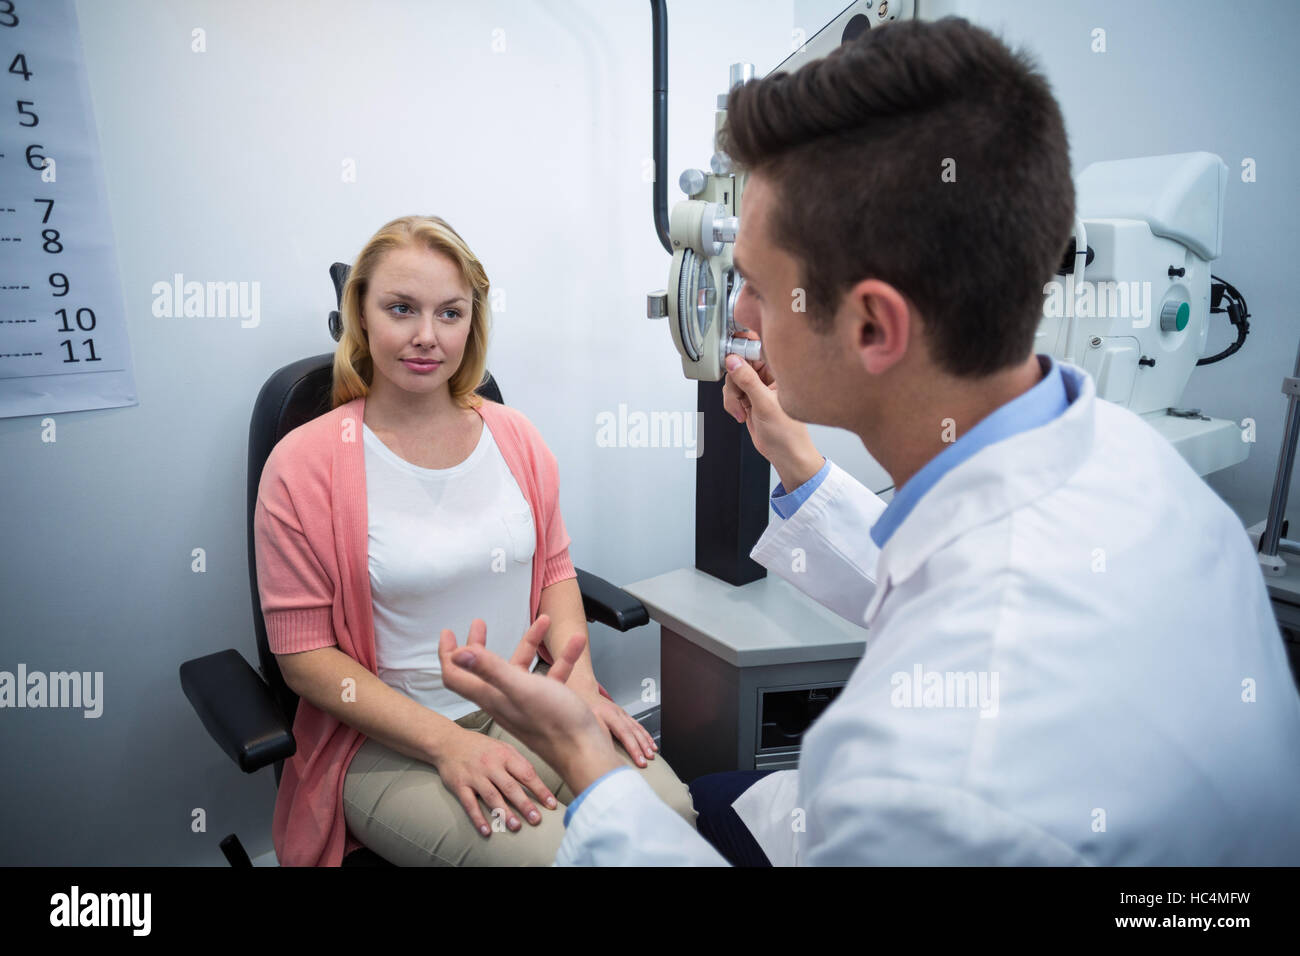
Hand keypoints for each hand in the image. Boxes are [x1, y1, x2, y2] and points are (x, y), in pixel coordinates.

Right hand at [431, 726, 556, 836]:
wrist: (449, 742)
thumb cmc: (481, 747)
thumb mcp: (502, 747)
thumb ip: (518, 762)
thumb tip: (537, 782)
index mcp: (505, 756)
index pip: (526, 774)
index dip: (540, 790)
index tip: (552, 804)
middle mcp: (490, 766)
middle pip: (510, 787)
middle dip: (525, 804)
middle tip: (536, 820)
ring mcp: (475, 776)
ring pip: (491, 797)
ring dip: (504, 813)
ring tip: (516, 827)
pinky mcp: (460, 785)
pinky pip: (470, 804)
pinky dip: (478, 818)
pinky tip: (486, 831)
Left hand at [439, 615, 621, 801]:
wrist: (585, 751)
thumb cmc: (554, 723)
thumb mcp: (521, 688)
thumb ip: (490, 669)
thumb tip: (458, 653)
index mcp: (492, 696)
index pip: (456, 676)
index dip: (448, 653)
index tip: (448, 632)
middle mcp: (504, 699)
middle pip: (483, 669)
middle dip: (479, 644)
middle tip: (480, 624)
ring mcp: (526, 702)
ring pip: (521, 667)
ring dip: (530, 642)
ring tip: (544, 621)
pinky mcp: (548, 705)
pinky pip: (552, 675)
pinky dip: (562, 658)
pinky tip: (575, 645)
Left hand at [572, 684, 657, 767]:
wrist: (583, 692)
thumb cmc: (581, 709)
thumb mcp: (583, 720)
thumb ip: (591, 734)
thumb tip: (595, 755)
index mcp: (606, 714)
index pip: (624, 733)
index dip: (633, 748)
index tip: (639, 761)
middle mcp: (616, 712)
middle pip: (633, 732)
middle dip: (642, 748)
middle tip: (647, 762)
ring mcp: (622, 713)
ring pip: (637, 728)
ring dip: (646, 742)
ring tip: (652, 755)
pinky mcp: (624, 715)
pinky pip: (638, 726)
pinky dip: (646, 736)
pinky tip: (651, 744)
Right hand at [722, 334, 821, 485]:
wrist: (784, 454)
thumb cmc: (787, 433)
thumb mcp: (765, 404)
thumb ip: (748, 381)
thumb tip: (734, 361)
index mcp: (779, 372)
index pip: (757, 350)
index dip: (742, 349)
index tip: (730, 355)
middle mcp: (768, 377)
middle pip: (739, 364)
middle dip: (734, 382)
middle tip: (738, 395)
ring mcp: (757, 387)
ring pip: (732, 380)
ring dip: (732, 396)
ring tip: (742, 411)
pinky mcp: (748, 398)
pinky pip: (731, 393)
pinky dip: (731, 403)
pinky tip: (741, 414)